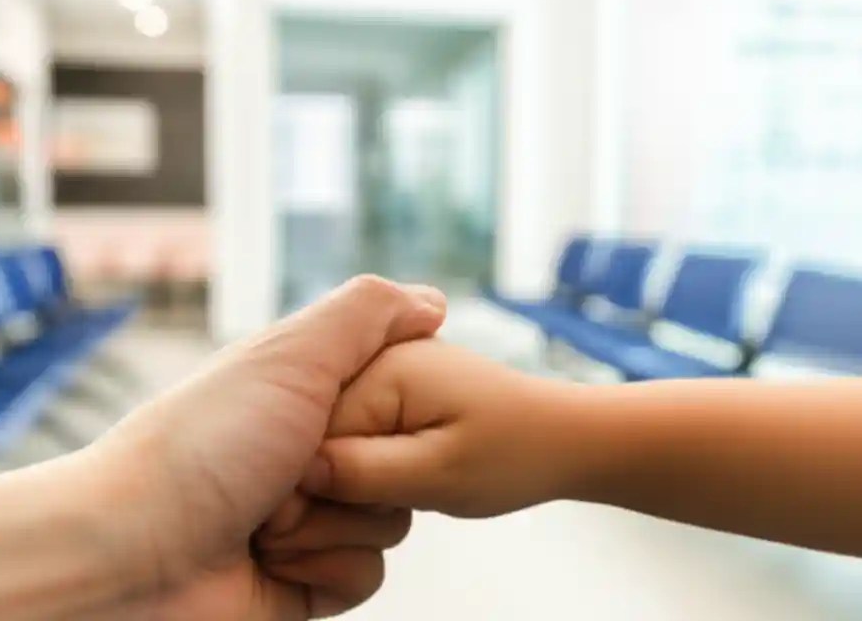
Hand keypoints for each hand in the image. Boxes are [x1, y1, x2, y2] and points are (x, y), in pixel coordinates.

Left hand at [76, 277, 445, 618]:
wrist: (129, 556)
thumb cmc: (202, 447)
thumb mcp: (292, 354)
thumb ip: (367, 313)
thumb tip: (432, 302)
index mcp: (303, 394)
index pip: (394, 393)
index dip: (387, 405)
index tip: (343, 413)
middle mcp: (307, 455)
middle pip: (399, 462)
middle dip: (357, 474)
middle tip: (293, 474)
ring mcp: (307, 520)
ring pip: (390, 523)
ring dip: (333, 525)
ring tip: (266, 522)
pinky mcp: (305, 580)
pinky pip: (366, 576)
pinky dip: (327, 571)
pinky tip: (272, 561)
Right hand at [301, 339, 573, 518]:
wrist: (563, 437)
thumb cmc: (514, 453)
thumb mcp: (438, 475)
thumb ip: (363, 473)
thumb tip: (298, 475)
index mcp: (380, 367)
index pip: (309, 438)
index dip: (328, 488)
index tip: (376, 506)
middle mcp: (371, 356)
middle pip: (312, 436)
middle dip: (343, 480)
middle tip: (398, 500)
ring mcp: (378, 368)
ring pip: (328, 441)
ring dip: (357, 475)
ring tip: (407, 486)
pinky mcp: (386, 388)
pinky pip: (349, 436)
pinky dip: (368, 464)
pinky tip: (402, 475)